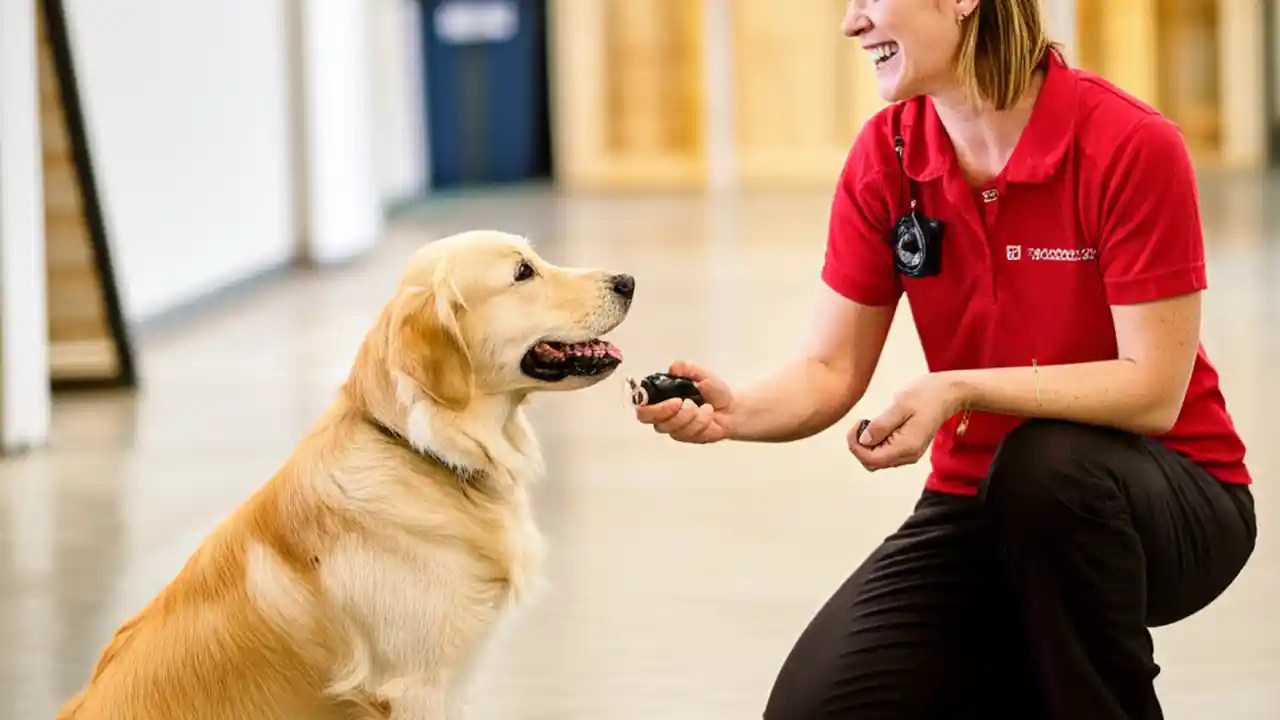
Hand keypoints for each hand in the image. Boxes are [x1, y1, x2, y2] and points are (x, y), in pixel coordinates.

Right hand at [634, 361, 734, 443]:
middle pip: (655, 423)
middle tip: (689, 404)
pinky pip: (690, 434)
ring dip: (694, 417)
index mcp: (661, 399)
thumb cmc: (713, 392)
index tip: (675, 400)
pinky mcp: (687, 438)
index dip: (653, 408)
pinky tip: (709, 414)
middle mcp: (664, 416)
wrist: (731, 408)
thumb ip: (686, 368)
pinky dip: (703, 422)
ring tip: (705, 407)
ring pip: (675, 429)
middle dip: (674, 414)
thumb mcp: (700, 374)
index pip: (643, 409)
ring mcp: (675, 429)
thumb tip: (674, 368)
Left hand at [848, 373, 963, 470]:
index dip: (855, 444)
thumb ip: (881, 425)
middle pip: (871, 463)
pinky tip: (881, 425)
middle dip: (859, 445)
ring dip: (867, 444)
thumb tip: (863, 441)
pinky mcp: (909, 448)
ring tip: (873, 422)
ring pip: (876, 460)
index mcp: (906, 447)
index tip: (858, 423)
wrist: (949, 393)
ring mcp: (909, 454)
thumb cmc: (926, 394)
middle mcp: (908, 456)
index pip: (870, 459)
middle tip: (862, 423)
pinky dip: (876, 442)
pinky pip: (885, 453)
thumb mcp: (900, 405)